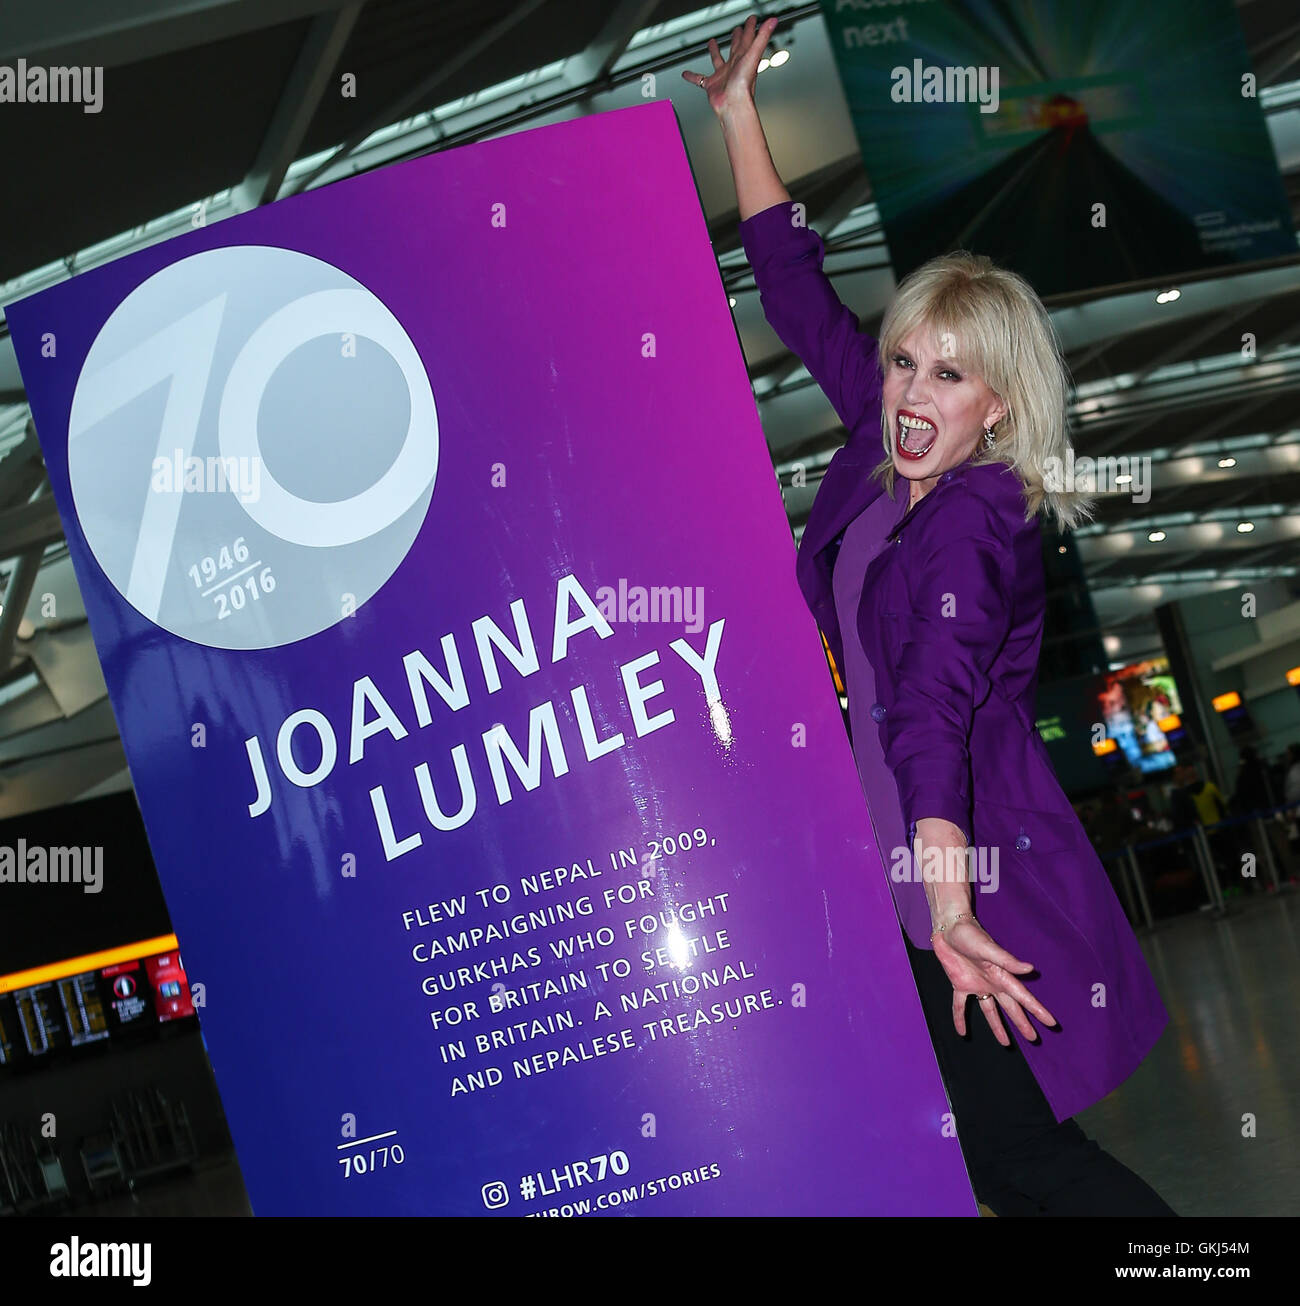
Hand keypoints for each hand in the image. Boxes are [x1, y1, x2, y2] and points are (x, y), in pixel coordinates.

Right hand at [681, 14, 777, 116]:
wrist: (733, 105)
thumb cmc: (744, 84)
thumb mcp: (754, 54)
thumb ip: (762, 36)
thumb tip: (772, 21)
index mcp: (744, 57)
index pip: (748, 38)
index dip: (750, 28)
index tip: (751, 20)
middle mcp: (734, 66)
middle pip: (735, 48)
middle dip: (736, 38)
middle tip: (736, 29)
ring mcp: (723, 76)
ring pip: (718, 60)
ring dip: (715, 52)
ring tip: (711, 43)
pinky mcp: (712, 85)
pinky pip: (699, 79)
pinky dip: (693, 76)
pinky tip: (685, 74)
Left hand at [931, 918, 1057, 1046]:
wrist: (948, 927)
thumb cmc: (970, 934)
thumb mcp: (989, 948)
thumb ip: (1008, 960)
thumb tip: (1031, 969)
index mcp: (1002, 975)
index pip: (1023, 997)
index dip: (1037, 1010)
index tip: (1052, 1023)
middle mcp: (992, 983)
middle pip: (1010, 1007)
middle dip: (1022, 1023)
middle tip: (1033, 1038)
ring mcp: (976, 985)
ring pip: (989, 1011)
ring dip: (997, 1026)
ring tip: (1006, 1043)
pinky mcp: (959, 984)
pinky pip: (960, 1005)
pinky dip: (960, 1018)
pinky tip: (962, 1032)